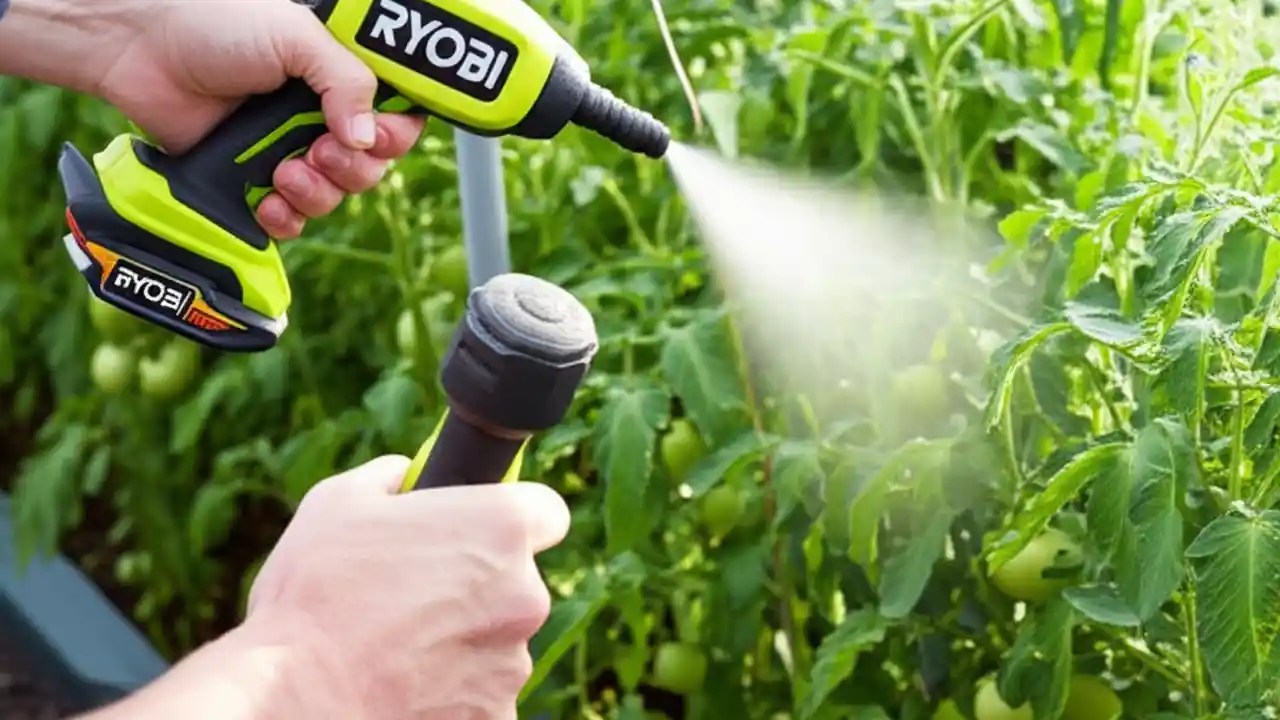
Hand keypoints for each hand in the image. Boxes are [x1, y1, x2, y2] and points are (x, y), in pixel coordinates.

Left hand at [0, 0, 423, 239]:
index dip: (393, 137)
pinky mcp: (252, 184)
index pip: (396, 121)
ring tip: (284, 173)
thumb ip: (346, 81)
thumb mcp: (296, 37)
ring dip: (318, 194)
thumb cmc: (216, 25)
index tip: (373, 136)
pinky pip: (291, 221)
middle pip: (370, 167)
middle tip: (319, 151)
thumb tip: (367, 138)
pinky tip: (269, 202)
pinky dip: (286, 218)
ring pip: (334, 197)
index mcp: (339, 81)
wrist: (141, 48)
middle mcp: (319, 118)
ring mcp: (287, 153)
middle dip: (351, 169)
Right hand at [244, 456, 570, 718]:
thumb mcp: (339, 503)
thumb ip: (392, 478)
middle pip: (518, 582)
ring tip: (396, 646)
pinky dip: (454, 690)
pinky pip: (482, 692)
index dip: (516, 520)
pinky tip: (404, 685)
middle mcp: (525, 594)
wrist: (297, 701)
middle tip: (416, 596)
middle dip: (479, 586)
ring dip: (463, 641)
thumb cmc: (315, 595)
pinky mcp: (498, 716)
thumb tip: (407, 475)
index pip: (548, 512)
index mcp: (501, 528)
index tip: (484, 531)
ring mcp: (514, 662)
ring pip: (498, 641)